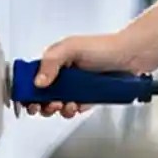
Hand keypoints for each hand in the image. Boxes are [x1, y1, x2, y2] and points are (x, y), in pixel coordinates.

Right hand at [27, 33, 143, 118]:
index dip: (27, 89)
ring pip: (57, 104)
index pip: (33, 76)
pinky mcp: (86, 97)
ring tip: (65, 104)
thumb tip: (38, 81)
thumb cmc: (104, 47)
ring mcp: (74, 87)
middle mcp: (63, 74)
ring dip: (58, 108)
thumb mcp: (72, 48)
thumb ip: (52, 62)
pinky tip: (77, 105)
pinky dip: (73, 110)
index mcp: (55, 60)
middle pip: (42, 95)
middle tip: (47, 104)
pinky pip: (74, 108)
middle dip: (41, 103)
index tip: (26, 98)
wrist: (130, 57)